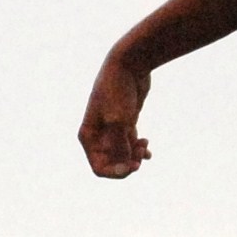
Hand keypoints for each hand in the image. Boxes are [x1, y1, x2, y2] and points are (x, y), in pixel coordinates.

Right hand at [79, 54, 153, 177]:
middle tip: (140, 155)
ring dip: (134, 156)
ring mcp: (111, 128)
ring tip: (144, 147)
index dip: (116, 172)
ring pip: (122, 154)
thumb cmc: (118, 91)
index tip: (132, 166)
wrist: (129, 64)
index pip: (99, 167)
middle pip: (112, 163)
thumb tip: (125, 165)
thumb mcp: (119, 121)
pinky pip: (129, 144)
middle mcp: (97, 135)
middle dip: (127, 163)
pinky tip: (147, 149)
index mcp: (88, 136)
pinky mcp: (124, 122)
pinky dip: (138, 149)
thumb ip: (120, 147)